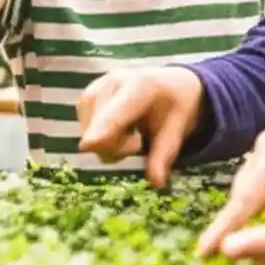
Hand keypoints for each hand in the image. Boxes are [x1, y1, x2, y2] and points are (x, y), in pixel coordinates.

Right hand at [76, 67, 203, 187]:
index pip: (118, 112)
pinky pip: (87, 132)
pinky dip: (102, 137)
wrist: (172, 83)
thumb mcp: (178, 129)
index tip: (88, 146)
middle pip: (100, 132)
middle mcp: (113, 81)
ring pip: (91, 135)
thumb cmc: (176, 105)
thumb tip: (157, 183)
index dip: (102, 129)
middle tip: (139, 141)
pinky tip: (119, 126)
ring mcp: (96, 88)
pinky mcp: (86, 97)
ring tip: (131, 131)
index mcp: (141, 86)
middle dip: (118, 148)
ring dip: (110, 144)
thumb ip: (164, 155)